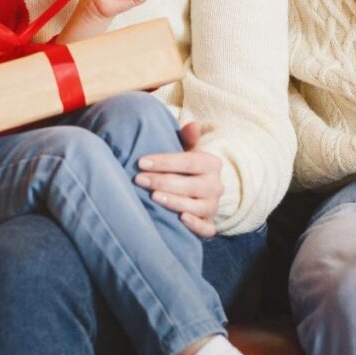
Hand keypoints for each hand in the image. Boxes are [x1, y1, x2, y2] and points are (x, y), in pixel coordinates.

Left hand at [134, 122, 223, 236]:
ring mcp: (213, 207)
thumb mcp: (186, 151)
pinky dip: (196, 225)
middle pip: (190, 184)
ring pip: (197, 207)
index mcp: (211, 164)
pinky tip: (181, 219)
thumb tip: (192, 125)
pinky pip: (207, 228)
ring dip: (174, 202)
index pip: (189, 161)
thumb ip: (186, 138)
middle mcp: (216, 186)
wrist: (197, 192)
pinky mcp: (210, 224)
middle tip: (139, 179)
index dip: (165, 162)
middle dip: (162, 181)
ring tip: (153, 197)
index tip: (141, 162)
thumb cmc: (184, 168)